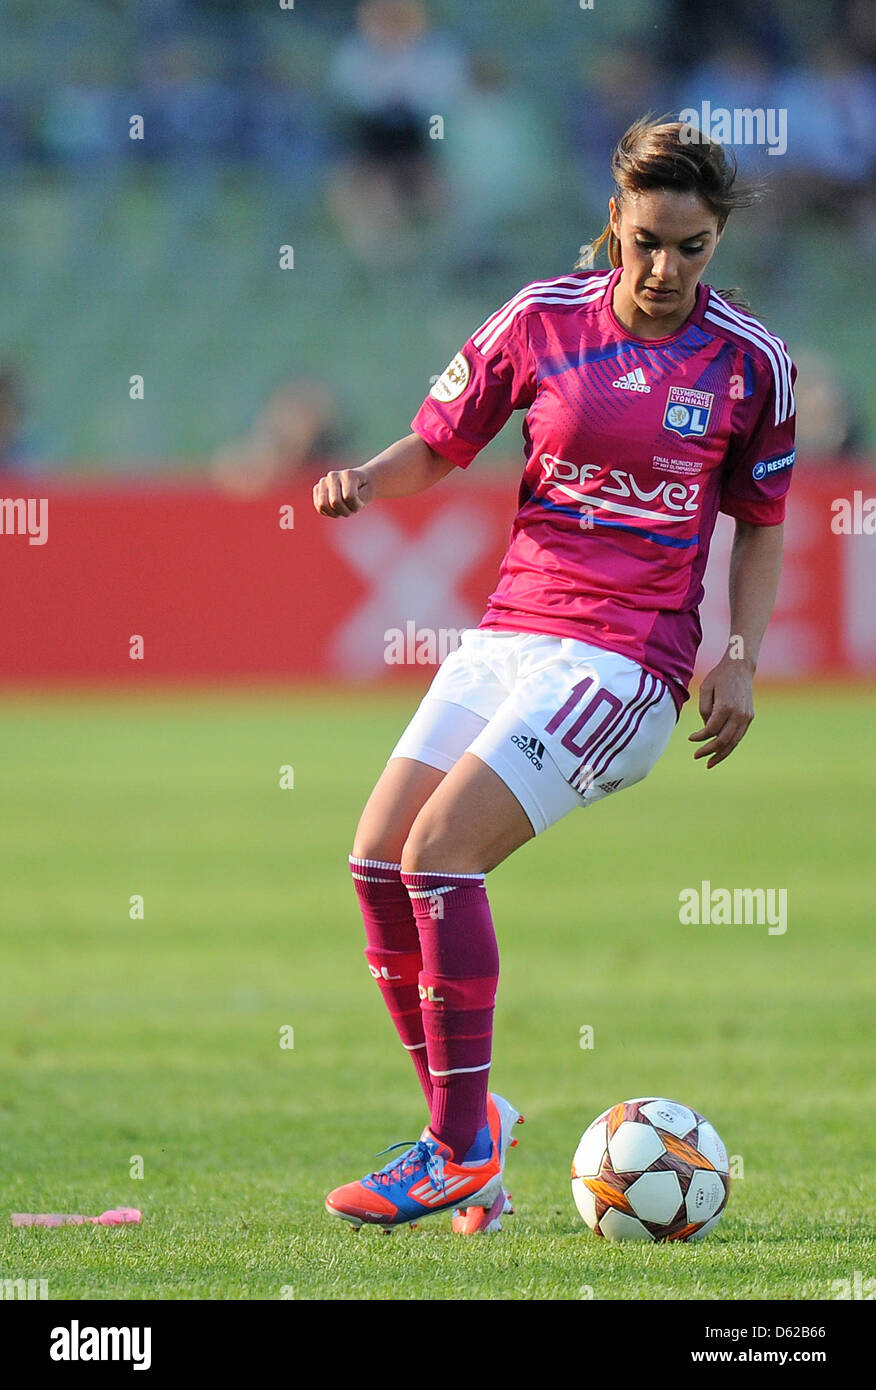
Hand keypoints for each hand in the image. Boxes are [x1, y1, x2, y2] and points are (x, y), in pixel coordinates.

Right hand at [312, 467, 374, 517]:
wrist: (361, 482)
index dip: (357, 506)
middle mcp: (333, 475)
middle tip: (353, 508)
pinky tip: (337, 509)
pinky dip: (329, 513)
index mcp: (348, 474)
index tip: (362, 503)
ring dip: (336, 513)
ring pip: (323, 505)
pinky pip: (319, 508)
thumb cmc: (366, 490)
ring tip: (344, 509)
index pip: (349, 497)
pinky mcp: (317, 489)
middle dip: (346, 511)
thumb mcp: (368, 495)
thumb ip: (354, 498)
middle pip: (335, 502)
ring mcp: (324, 481)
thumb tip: (334, 501)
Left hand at [688, 654, 754, 768]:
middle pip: (723, 740)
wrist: (740, 668)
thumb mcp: (705, 689)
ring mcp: (746, 717)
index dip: (700, 737)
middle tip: (696, 756)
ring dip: (721, 754)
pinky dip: (729, 746)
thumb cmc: (719, 677)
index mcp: (726, 706)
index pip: (711, 730)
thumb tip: (706, 729)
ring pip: (733, 742)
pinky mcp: (749, 717)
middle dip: (709, 751)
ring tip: (709, 763)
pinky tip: (720, 752)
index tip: (690, 738)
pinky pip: (739, 736)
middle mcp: (738, 714)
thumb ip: (704, 710)